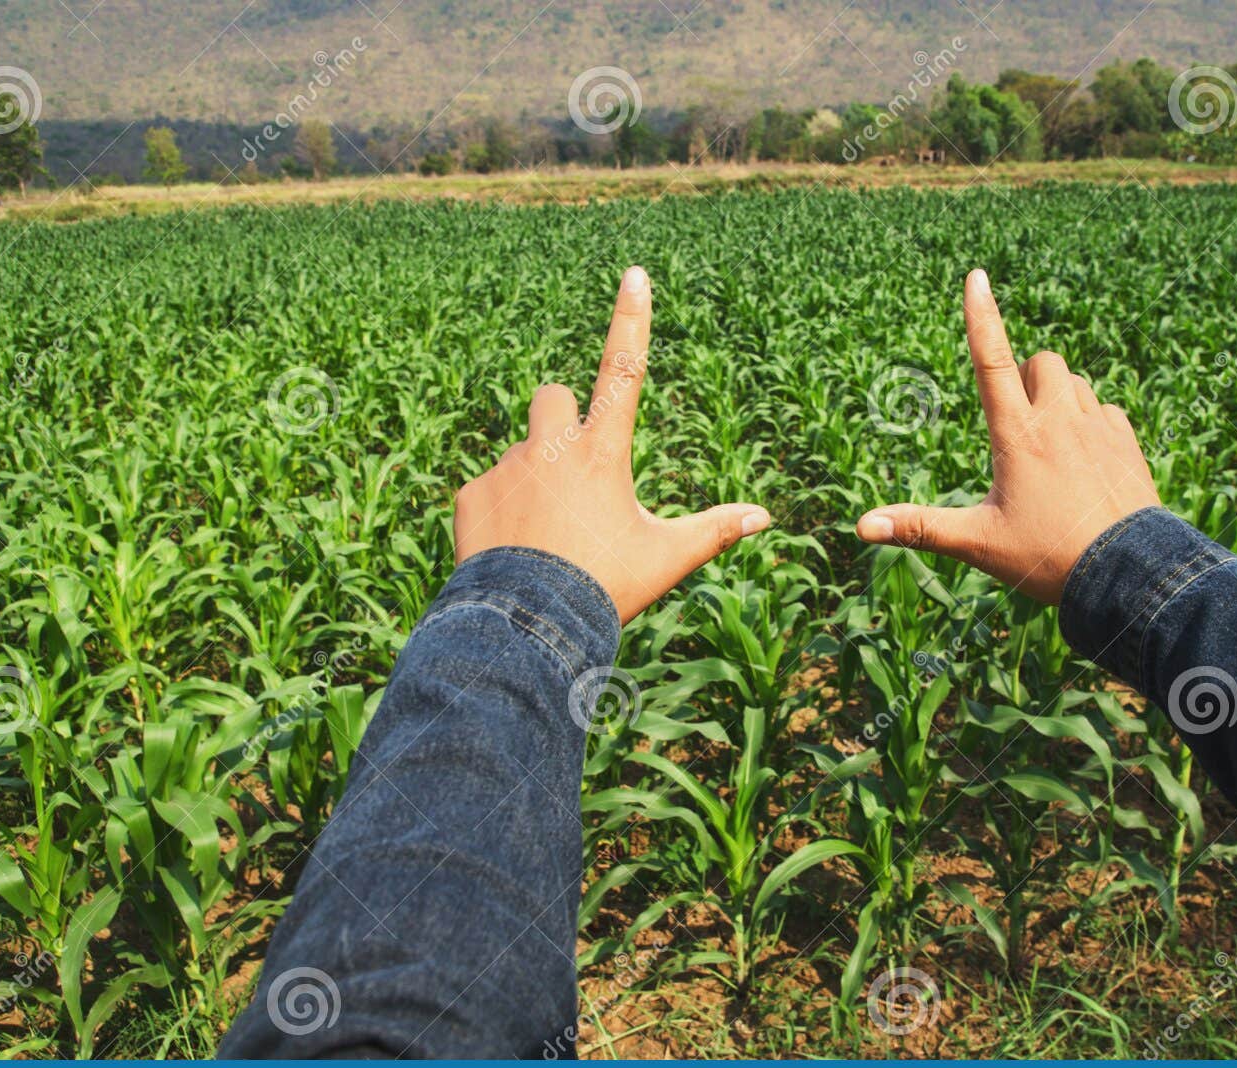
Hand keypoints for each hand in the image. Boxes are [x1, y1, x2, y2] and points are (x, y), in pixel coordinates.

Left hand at [454, 266, 770, 623]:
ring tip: (543, 537)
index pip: (624, 370)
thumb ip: (714, 530)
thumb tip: (765, 518)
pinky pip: (487, 489)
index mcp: (602, 451)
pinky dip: (500, 513)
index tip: (633, 274)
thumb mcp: (665, 559)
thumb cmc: (604, 587)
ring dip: (531, 476)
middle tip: (570, 473)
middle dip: (561, 420)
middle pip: (553, 396)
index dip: (631, 319)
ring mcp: (507, 468)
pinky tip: (511, 552)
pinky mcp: (471, 494)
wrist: (528, 624)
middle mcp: (551, 447)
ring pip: (520, 451)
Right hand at [855, 269, 1159, 604]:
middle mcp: (1059, 419)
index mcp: (1017, 434)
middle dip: (1027, 377)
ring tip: (1051, 447)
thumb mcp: (979, 543)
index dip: (981, 315)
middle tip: (1019, 423)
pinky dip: (1092, 421)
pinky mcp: (1127, 441)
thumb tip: (861, 527)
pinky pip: (1107, 409)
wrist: (1129, 575)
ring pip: (1075, 382)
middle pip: (1042, 361)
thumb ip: (921, 527)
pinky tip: (1085, 459)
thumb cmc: (1049, 558)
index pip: (991, 360)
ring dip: (1058, 397)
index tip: (976, 277)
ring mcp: (1098, 426)